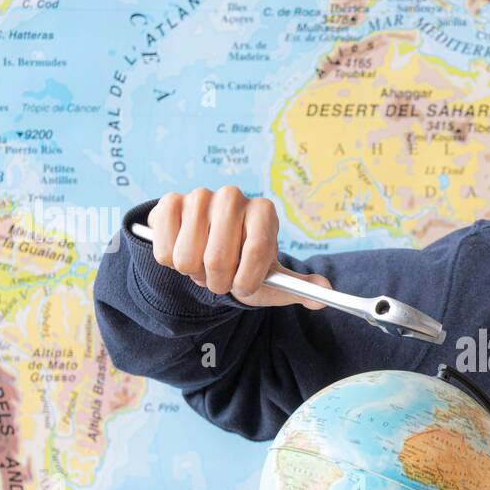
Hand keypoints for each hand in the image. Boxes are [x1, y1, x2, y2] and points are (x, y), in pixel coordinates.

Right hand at [145, 186, 331, 308]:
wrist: (210, 248)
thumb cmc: (246, 265)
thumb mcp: (273, 278)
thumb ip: (299, 287)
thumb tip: (324, 292)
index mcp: (264, 211)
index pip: (257, 249)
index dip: (248, 278)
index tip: (243, 287)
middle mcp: (233, 197)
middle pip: (218, 257)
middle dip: (218, 282)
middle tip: (221, 280)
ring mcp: (199, 196)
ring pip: (187, 258)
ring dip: (194, 274)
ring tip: (203, 266)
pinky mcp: (169, 202)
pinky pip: (164, 250)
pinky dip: (171, 263)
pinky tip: (183, 252)